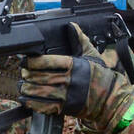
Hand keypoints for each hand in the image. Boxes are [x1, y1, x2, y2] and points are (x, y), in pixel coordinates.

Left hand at [19, 25, 133, 130]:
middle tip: (23, 72)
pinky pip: (44, 107)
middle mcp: (70, 80)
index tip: (26, 61)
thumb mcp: (92, 56)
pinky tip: (25, 99)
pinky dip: (32, 103)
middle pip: (41, 77)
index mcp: (75, 65)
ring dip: (27, 88)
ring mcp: (67, 96)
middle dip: (28, 75)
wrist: (111, 99)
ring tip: (23, 85)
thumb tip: (72, 25)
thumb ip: (79, 40)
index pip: (48, 61)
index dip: (33, 61)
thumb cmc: (100, 76)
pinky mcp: (66, 108)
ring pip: (40, 91)